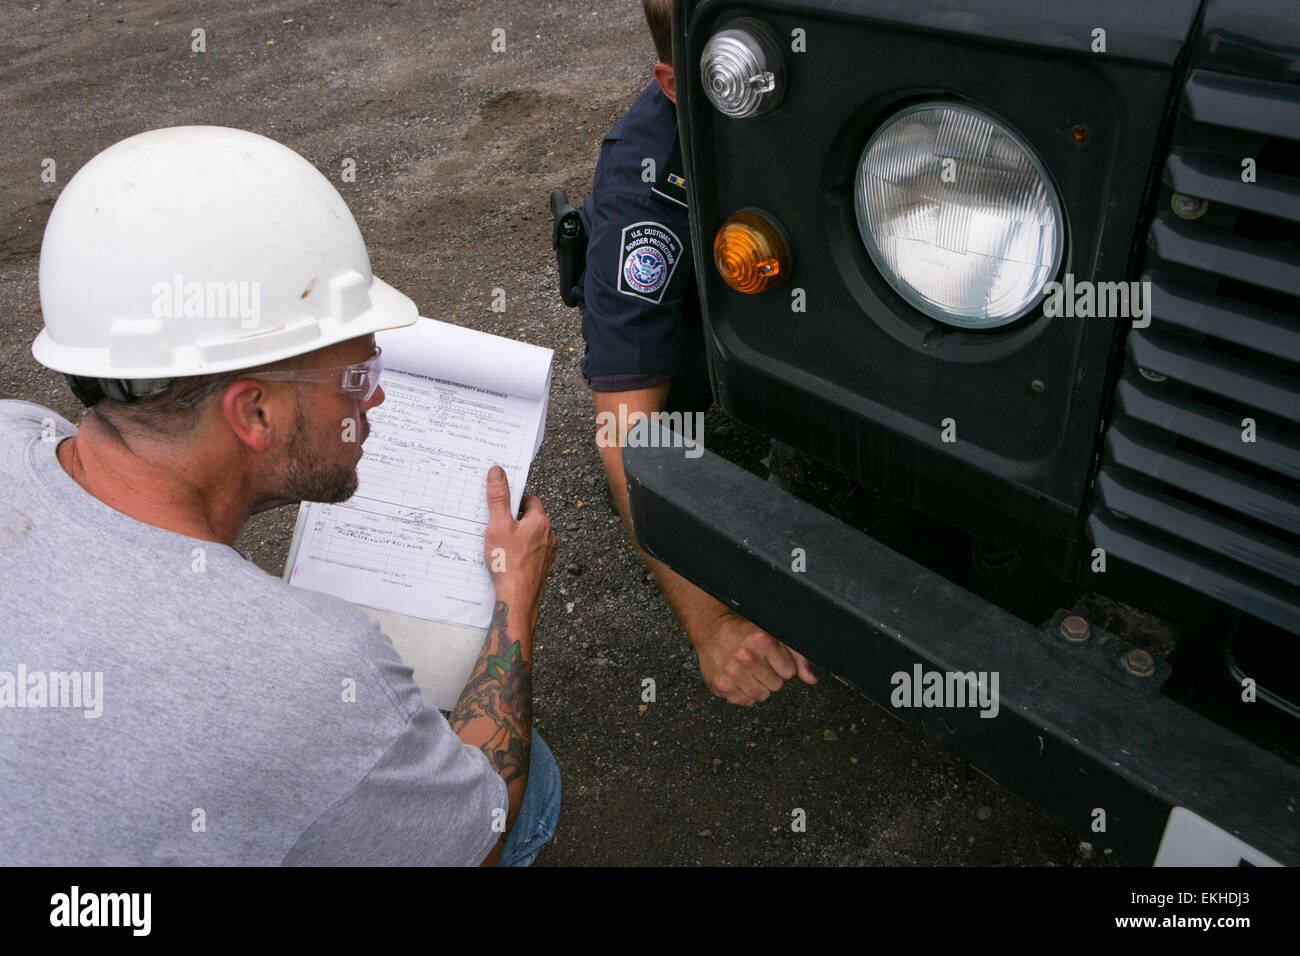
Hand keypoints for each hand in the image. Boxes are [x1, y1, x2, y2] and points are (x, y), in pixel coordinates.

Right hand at [483, 466, 555, 622]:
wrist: (517, 598)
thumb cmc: (509, 563)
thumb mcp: (498, 526)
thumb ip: (498, 498)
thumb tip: (497, 472)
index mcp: (540, 522)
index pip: (530, 499)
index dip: (515, 498)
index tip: (500, 501)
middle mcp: (548, 536)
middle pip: (530, 517)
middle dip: (513, 517)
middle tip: (494, 521)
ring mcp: (546, 553)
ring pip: (530, 536)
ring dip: (515, 535)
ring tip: (497, 541)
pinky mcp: (541, 567)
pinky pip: (529, 552)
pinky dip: (518, 551)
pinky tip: (504, 558)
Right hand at [692, 611, 816, 705]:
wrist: (712, 631)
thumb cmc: (744, 633)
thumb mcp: (774, 636)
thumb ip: (797, 657)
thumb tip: (811, 679)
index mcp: (762, 641)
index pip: (789, 671)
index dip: (782, 665)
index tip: (770, 657)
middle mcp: (745, 657)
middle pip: (776, 685)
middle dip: (770, 676)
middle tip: (758, 663)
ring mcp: (732, 673)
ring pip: (762, 696)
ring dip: (757, 686)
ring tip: (748, 671)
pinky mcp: (721, 685)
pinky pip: (745, 702)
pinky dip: (743, 693)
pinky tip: (738, 678)